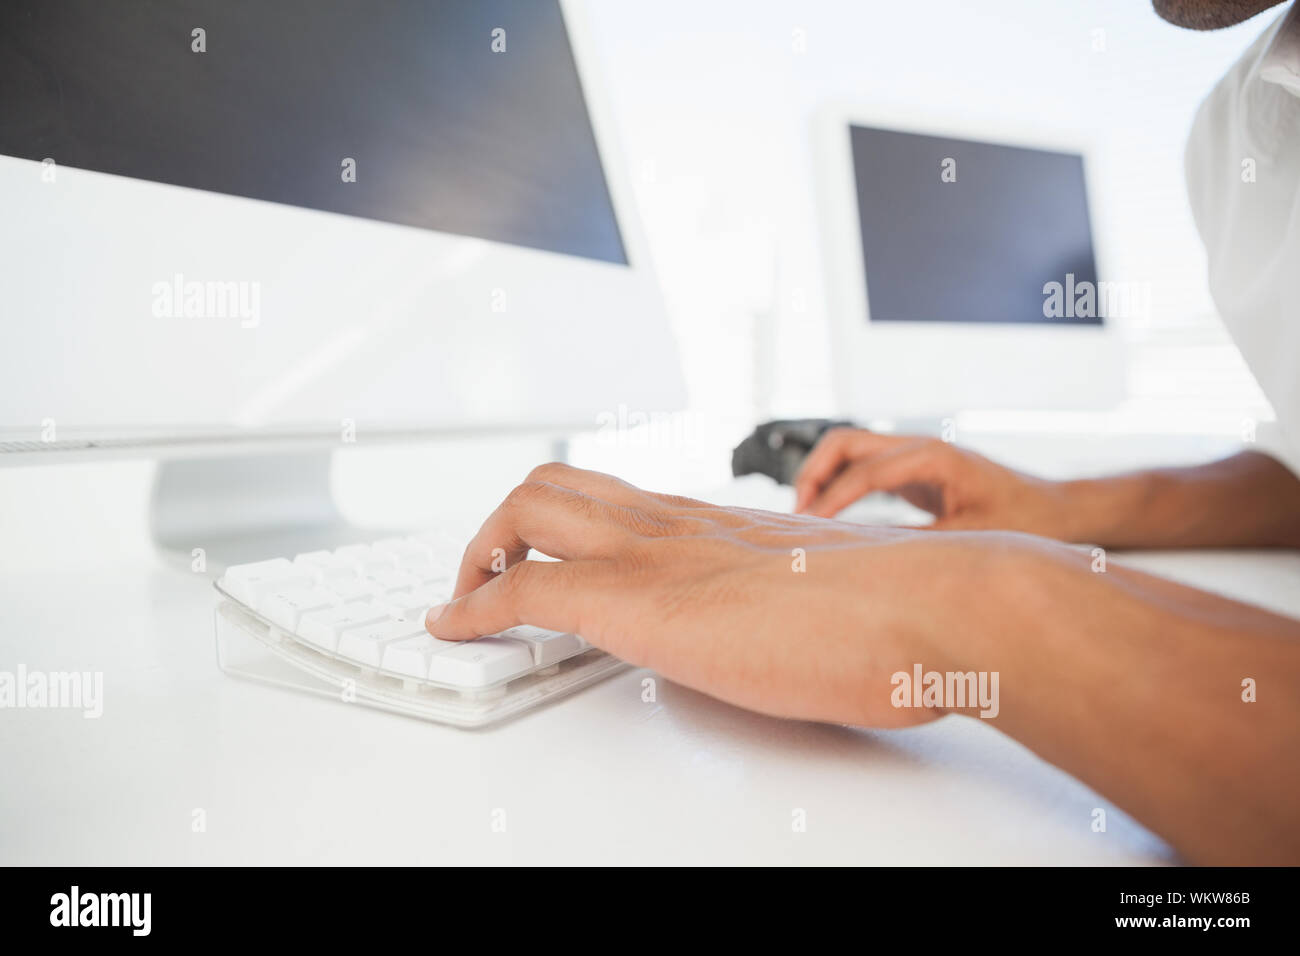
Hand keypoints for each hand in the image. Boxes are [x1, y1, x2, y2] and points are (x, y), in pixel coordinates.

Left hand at [425, 463, 1004, 725]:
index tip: (545, 558)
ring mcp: (656, 553)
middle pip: (557, 483)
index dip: (564, 524)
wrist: (933, 607)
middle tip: (492, 577)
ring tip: (468, 601)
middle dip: (505, 528)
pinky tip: (457, 631)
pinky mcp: (639, 600)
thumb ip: (802, 599)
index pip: (618, 498)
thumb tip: (808, 631)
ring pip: (528, 507)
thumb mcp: (836, 595)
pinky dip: (474, 607)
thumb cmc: (906, 607)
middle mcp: (678, 523)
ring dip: (481, 555)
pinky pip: (525, 586)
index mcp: (721, 524)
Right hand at [793, 428, 1069, 536]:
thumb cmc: (1023, 520)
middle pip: (843, 442)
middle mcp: (918, 446)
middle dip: (812, 474)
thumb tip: (865, 553)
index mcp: (932, 457)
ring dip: (821, 475)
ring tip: (807, 515)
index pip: (862, 472)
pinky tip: (830, 514)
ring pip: (848, 449)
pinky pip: (863, 466)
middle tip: (797, 515)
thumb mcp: (969, 537)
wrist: (1056, 509)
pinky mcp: (914, 470)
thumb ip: (915, 541)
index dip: (830, 499)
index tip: (808, 527)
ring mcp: (915, 454)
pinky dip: (839, 483)